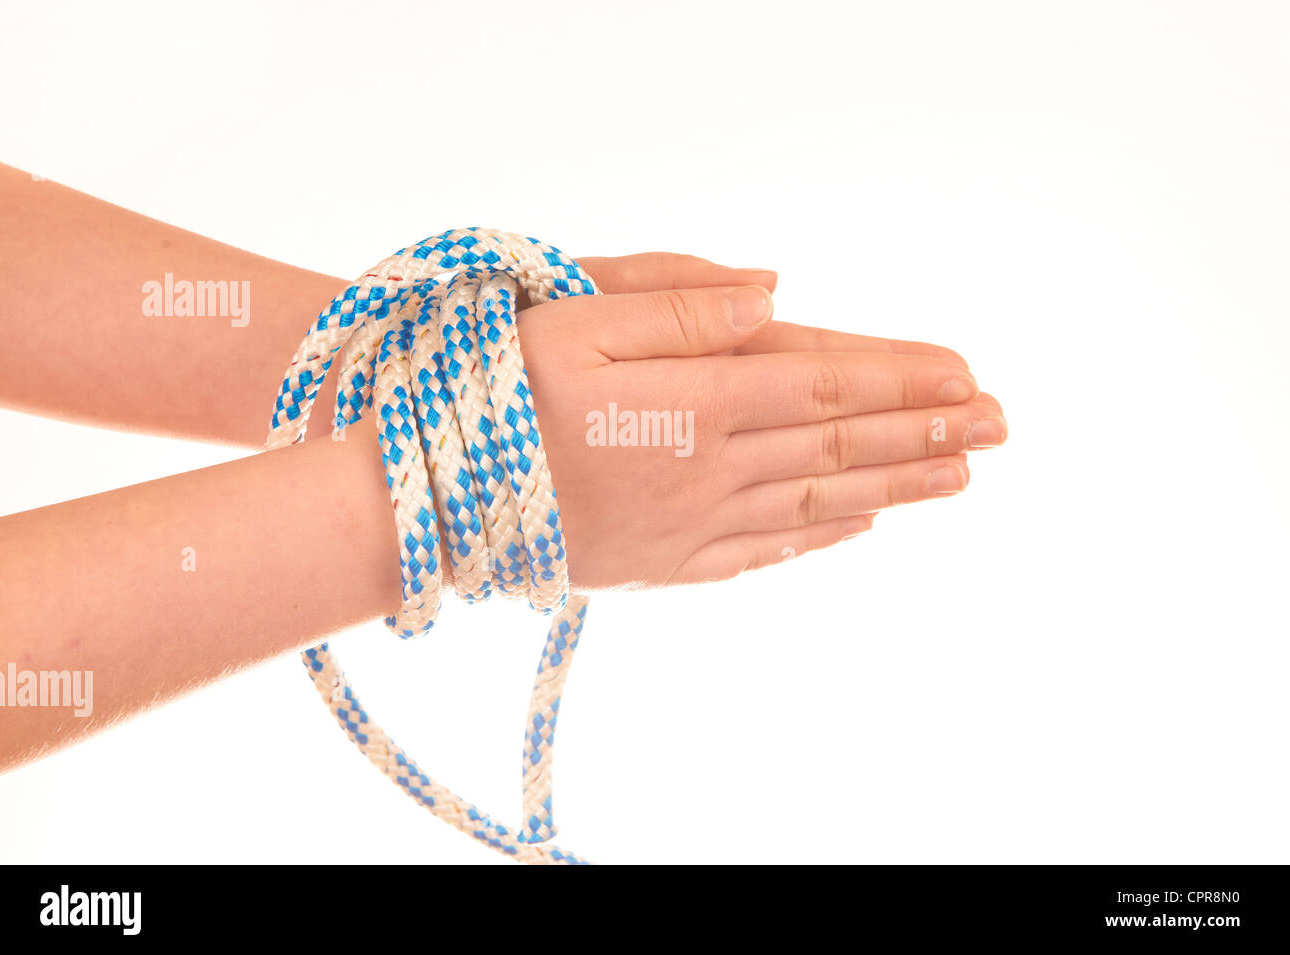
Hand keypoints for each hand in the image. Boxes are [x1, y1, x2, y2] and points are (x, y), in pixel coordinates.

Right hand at [516, 254, 1007, 589]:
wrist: (429, 503)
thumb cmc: (493, 393)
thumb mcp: (577, 317)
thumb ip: (683, 305)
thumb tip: (778, 294)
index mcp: (694, 399)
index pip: (827, 384)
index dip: (902, 380)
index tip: (968, 375)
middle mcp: (709, 468)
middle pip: (840, 449)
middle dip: (927, 432)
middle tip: (1001, 425)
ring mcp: (690, 526)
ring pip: (818, 504)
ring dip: (896, 487)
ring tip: (961, 474)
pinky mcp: (663, 567)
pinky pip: (762, 553)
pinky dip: (821, 539)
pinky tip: (860, 528)